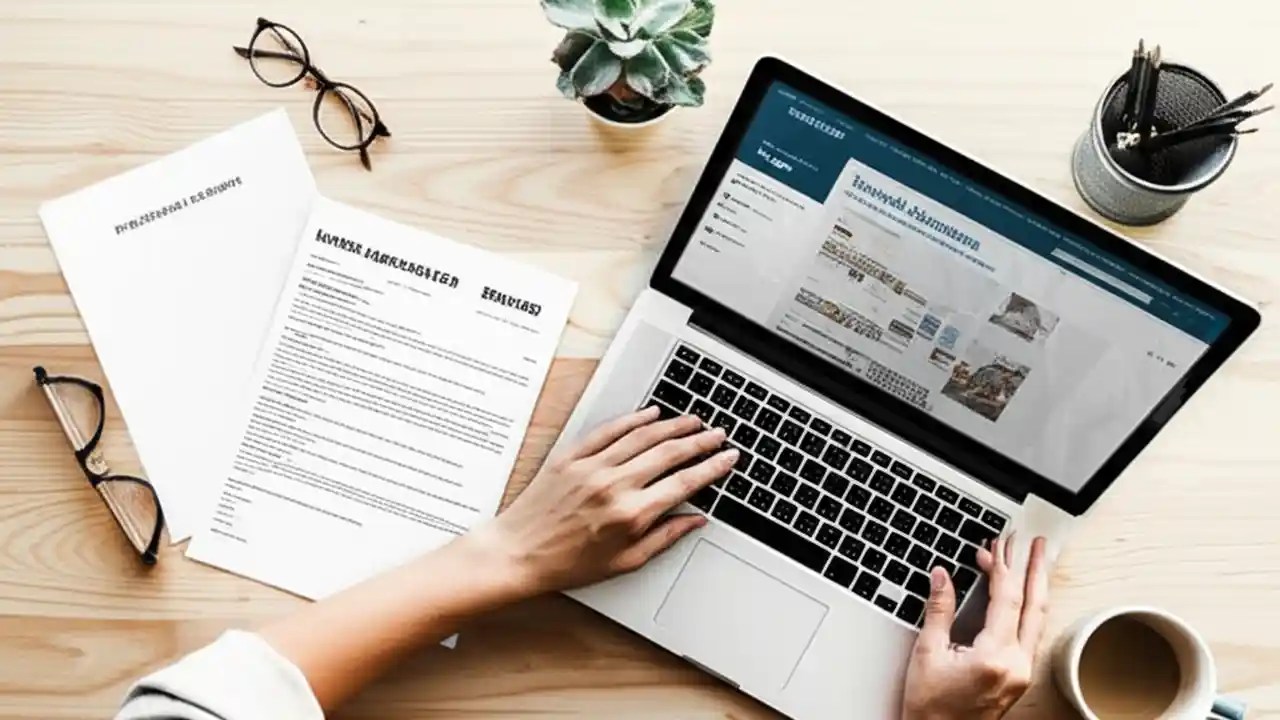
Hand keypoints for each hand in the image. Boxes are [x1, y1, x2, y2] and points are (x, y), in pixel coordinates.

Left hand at [471, 406, 735, 596]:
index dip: (712, 467)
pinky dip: (633, 419)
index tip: (728, 458)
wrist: (518, 554)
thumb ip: (665, 538)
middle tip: (719, 434)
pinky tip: (651, 414)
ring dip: (673, 425)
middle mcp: (614, 486)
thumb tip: (696, 520)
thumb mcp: (625, 562)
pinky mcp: (571, 456)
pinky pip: (609, 430)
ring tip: (693, 420)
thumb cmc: (568, 564)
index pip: (684, 482)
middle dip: (700, 441)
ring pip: (643, 435)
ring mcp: (592, 467)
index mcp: (631, 515)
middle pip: (669, 453)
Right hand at [900, 534, 1049, 719]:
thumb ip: (939, 610)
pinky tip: (1023, 597)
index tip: (996, 545)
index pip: (1007, 599)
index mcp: (995, 657)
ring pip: (1037, 620)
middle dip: (1034, 570)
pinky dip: (1027, 608)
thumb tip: (942, 576)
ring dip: (1035, 587)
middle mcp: (1016, 665)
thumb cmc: (930, 708)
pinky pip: (1031, 633)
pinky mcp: (1018, 677)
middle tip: (1033, 543)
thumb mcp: (927, 653)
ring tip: (1034, 562)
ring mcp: (1021, 673)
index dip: (1002, 567)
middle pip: (1035, 606)